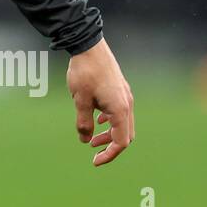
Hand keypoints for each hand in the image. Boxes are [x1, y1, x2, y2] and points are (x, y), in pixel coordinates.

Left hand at [66, 38, 134, 166]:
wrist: (89, 46)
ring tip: (91, 138)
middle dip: (110, 145)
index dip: (109, 154)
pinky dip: (109, 120)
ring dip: (109, 133)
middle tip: (92, 150)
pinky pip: (119, 111)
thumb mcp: (80, 100)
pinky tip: (97, 119)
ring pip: (122, 123)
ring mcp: (125, 95)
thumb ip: (83, 122)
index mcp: (119, 109)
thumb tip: (85, 140)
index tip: (95, 161)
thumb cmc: (84, 72)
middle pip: (125, 134)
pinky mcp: (120, 89)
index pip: (121, 142)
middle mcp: (127, 104)